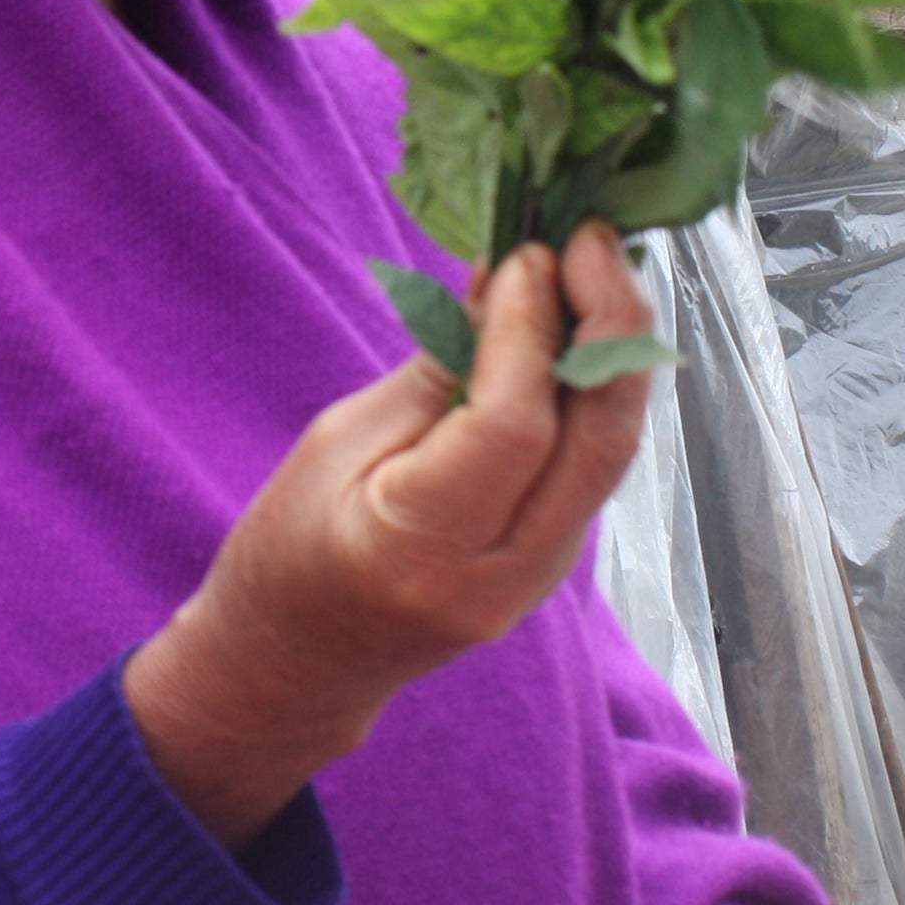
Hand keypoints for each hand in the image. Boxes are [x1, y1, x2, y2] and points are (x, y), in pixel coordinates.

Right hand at [128, 228, 658, 842]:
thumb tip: (512, 280)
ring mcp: (537, 581)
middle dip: (611, 325)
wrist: (296, 665)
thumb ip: (438, 370)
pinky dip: (594, 390)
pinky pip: (592, 467)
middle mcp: (499, 577)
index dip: (532, 328)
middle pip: (599, 442)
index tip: (527, 252)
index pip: (514, 426)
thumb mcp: (338, 443)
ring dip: (615, 350)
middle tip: (591, 238)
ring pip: (610, 452)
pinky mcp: (553, 565)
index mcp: (421, 548)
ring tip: (592, 266)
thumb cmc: (289, 548)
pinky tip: (576, 328)